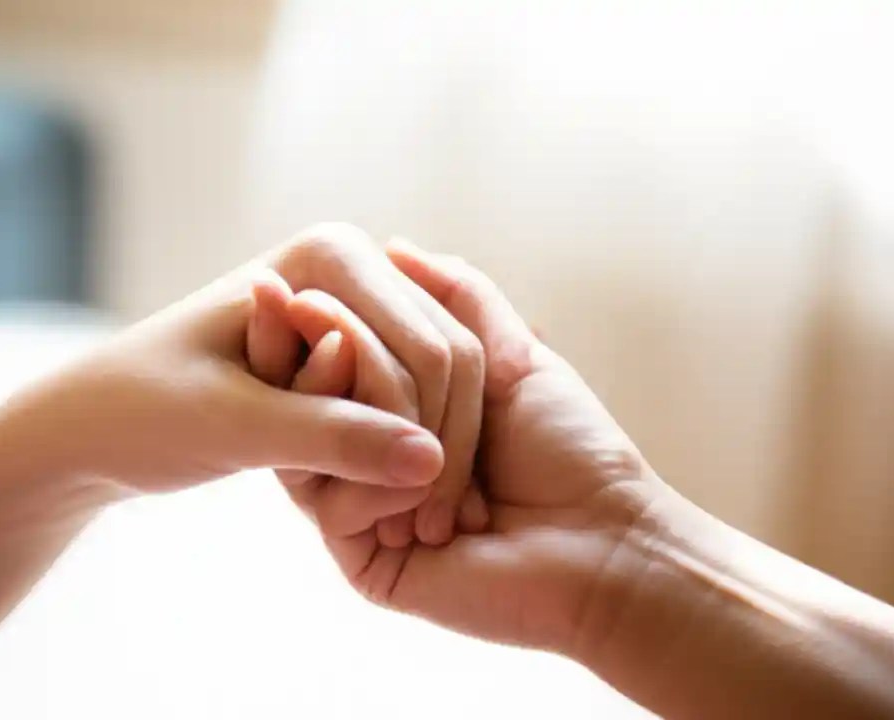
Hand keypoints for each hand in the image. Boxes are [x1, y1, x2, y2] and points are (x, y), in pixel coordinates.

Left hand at [0, 225, 474, 496]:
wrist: (93, 425)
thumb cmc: (142, 412)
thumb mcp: (234, 427)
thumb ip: (332, 437)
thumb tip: (431, 463)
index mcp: (331, 254)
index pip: (425, 351)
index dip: (424, 440)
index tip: (402, 531)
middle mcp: (356, 267)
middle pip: (447, 365)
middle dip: (429, 452)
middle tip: (397, 536)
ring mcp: (359, 307)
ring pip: (440, 391)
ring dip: (416, 460)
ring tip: (376, 520)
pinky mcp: (352, 350)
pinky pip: (411, 404)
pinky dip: (399, 456)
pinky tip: (371, 502)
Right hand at [276, 239, 675, 659]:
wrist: (606, 545)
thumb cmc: (569, 451)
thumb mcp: (510, 354)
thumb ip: (457, 297)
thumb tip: (394, 246)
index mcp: (403, 412)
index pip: (331, 358)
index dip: (310, 322)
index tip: (287, 287)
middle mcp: (372, 458)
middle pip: (307, 397)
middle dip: (337, 357)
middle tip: (325, 333)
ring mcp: (364, 509)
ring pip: (308, 444)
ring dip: (363, 411)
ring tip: (417, 429)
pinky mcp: (363, 559)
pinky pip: (328, 502)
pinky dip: (372, 478)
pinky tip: (425, 493)